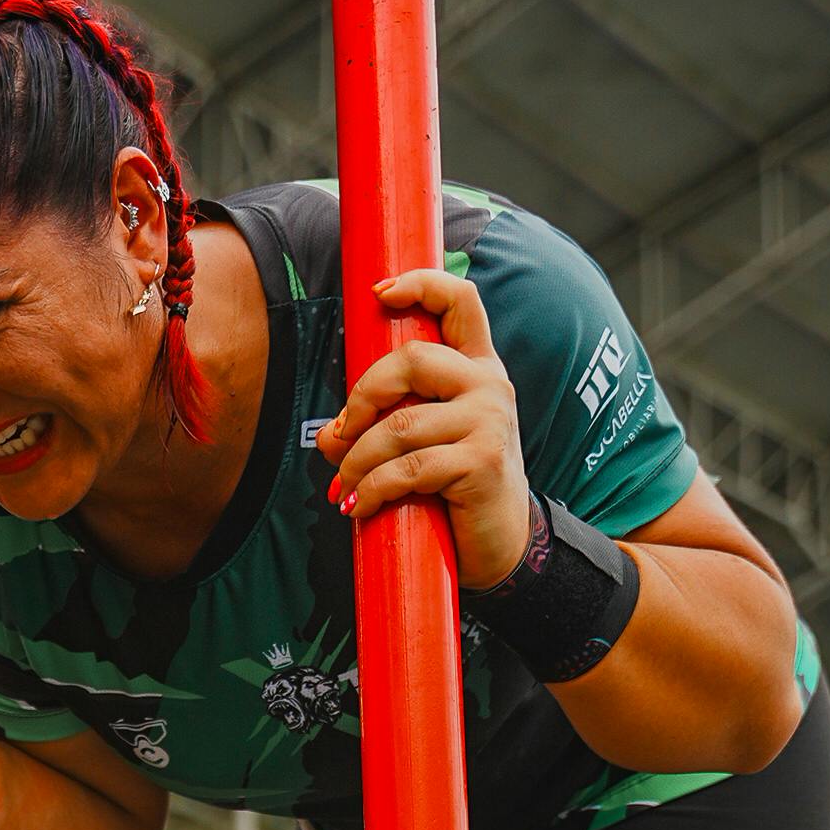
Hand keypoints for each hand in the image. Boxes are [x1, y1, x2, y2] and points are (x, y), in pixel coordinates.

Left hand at [316, 267, 533, 591]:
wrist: (501, 545)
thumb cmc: (454, 490)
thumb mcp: (417, 448)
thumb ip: (376, 428)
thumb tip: (328, 436)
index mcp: (476, 369)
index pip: (460, 302)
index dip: (421, 284)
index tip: (381, 293)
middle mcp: (488, 386)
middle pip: (411, 359)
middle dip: (360, 398)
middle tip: (341, 436)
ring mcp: (489, 422)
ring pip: (398, 426)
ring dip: (357, 461)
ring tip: (344, 489)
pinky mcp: (481, 462)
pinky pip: (406, 469)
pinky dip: (371, 490)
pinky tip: (359, 508)